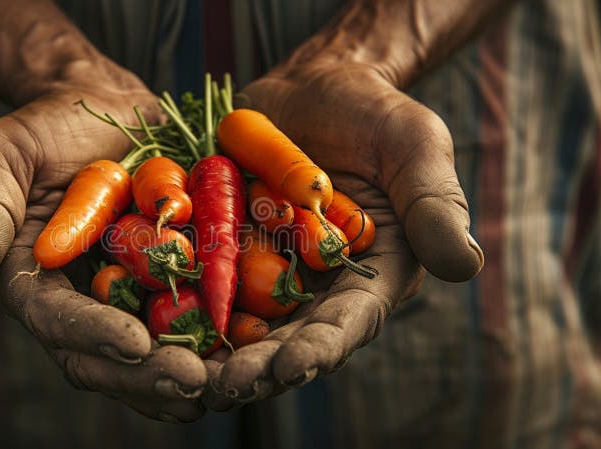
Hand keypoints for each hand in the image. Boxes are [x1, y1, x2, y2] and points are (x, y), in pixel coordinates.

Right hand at [0, 60, 206, 421]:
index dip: (92, 334)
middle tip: (191, 382)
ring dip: (188, 376)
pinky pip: (194, 320)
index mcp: (35, 279)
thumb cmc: (47, 126)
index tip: (132, 343)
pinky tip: (254, 352)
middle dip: (146, 374)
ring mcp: (129, 295)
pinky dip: (220, 342)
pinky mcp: (172, 280)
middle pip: (106, 356)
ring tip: (229, 383)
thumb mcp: (4, 153)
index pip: (56, 319)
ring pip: (153, 354)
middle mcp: (82, 300)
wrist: (105, 108)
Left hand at [206, 62, 483, 405]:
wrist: (315, 87)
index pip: (346, 323)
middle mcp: (313, 286)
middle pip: (285, 338)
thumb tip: (465, 265)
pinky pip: (199, 277)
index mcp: (366, 276)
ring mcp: (265, 269)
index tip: (294, 368)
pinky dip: (176, 298)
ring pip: (236, 321)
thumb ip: (435, 205)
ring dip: (209, 350)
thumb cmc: (376, 116)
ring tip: (180, 370)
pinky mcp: (225, 246)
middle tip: (223, 387)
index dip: (321, 349)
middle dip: (256, 366)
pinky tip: (147, 317)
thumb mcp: (414, 149)